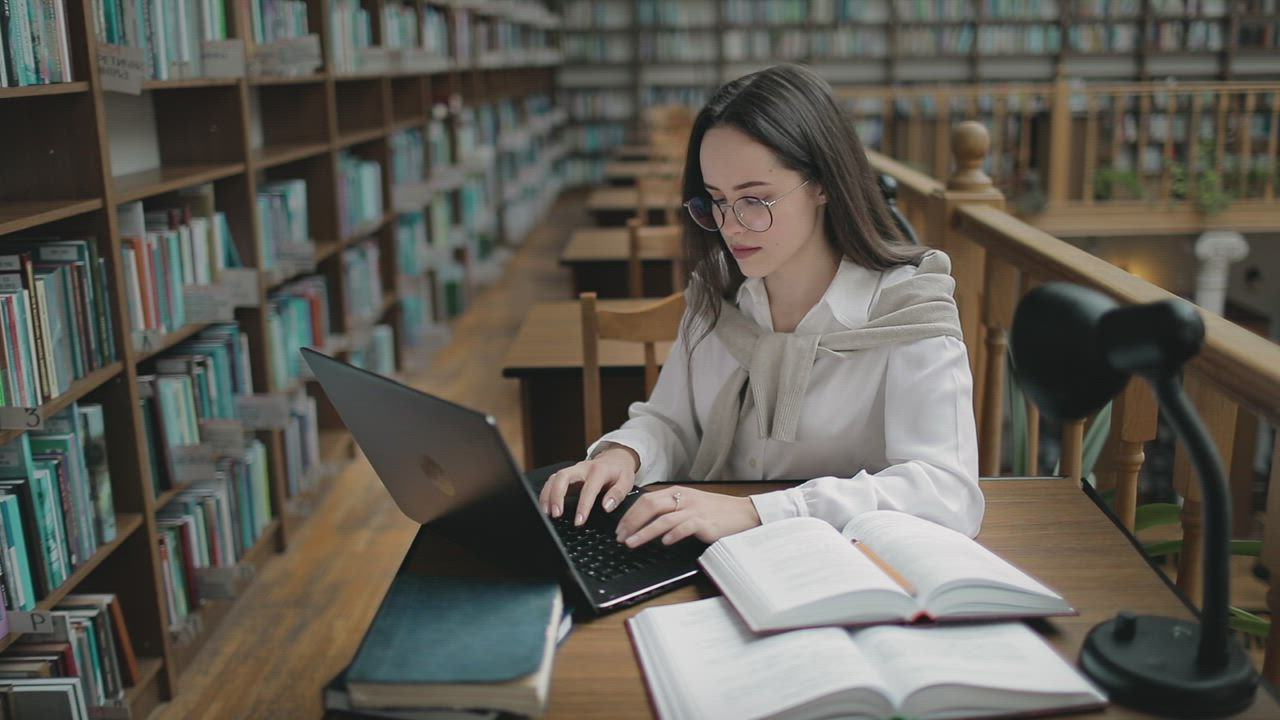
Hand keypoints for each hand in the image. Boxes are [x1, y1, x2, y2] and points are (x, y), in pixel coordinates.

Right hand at [538, 446, 638, 525]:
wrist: (615, 458)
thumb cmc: (620, 472)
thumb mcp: (626, 482)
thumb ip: (617, 494)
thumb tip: (606, 507)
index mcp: (599, 471)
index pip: (588, 489)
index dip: (583, 506)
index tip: (579, 521)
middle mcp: (582, 468)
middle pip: (563, 477)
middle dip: (557, 496)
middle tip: (556, 514)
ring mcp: (572, 470)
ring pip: (554, 478)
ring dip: (548, 495)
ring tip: (547, 513)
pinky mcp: (566, 474)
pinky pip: (552, 481)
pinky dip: (546, 494)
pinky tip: (545, 507)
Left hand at [615, 486, 761, 547]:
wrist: (746, 513)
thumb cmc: (718, 513)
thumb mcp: (692, 505)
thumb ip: (672, 509)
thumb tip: (648, 521)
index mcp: (678, 493)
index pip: (647, 499)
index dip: (630, 514)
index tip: (620, 528)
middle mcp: (684, 499)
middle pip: (650, 506)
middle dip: (631, 522)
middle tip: (620, 537)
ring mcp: (694, 510)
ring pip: (663, 519)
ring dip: (644, 532)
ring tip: (632, 543)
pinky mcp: (706, 523)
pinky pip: (685, 527)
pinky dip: (672, 534)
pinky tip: (663, 542)